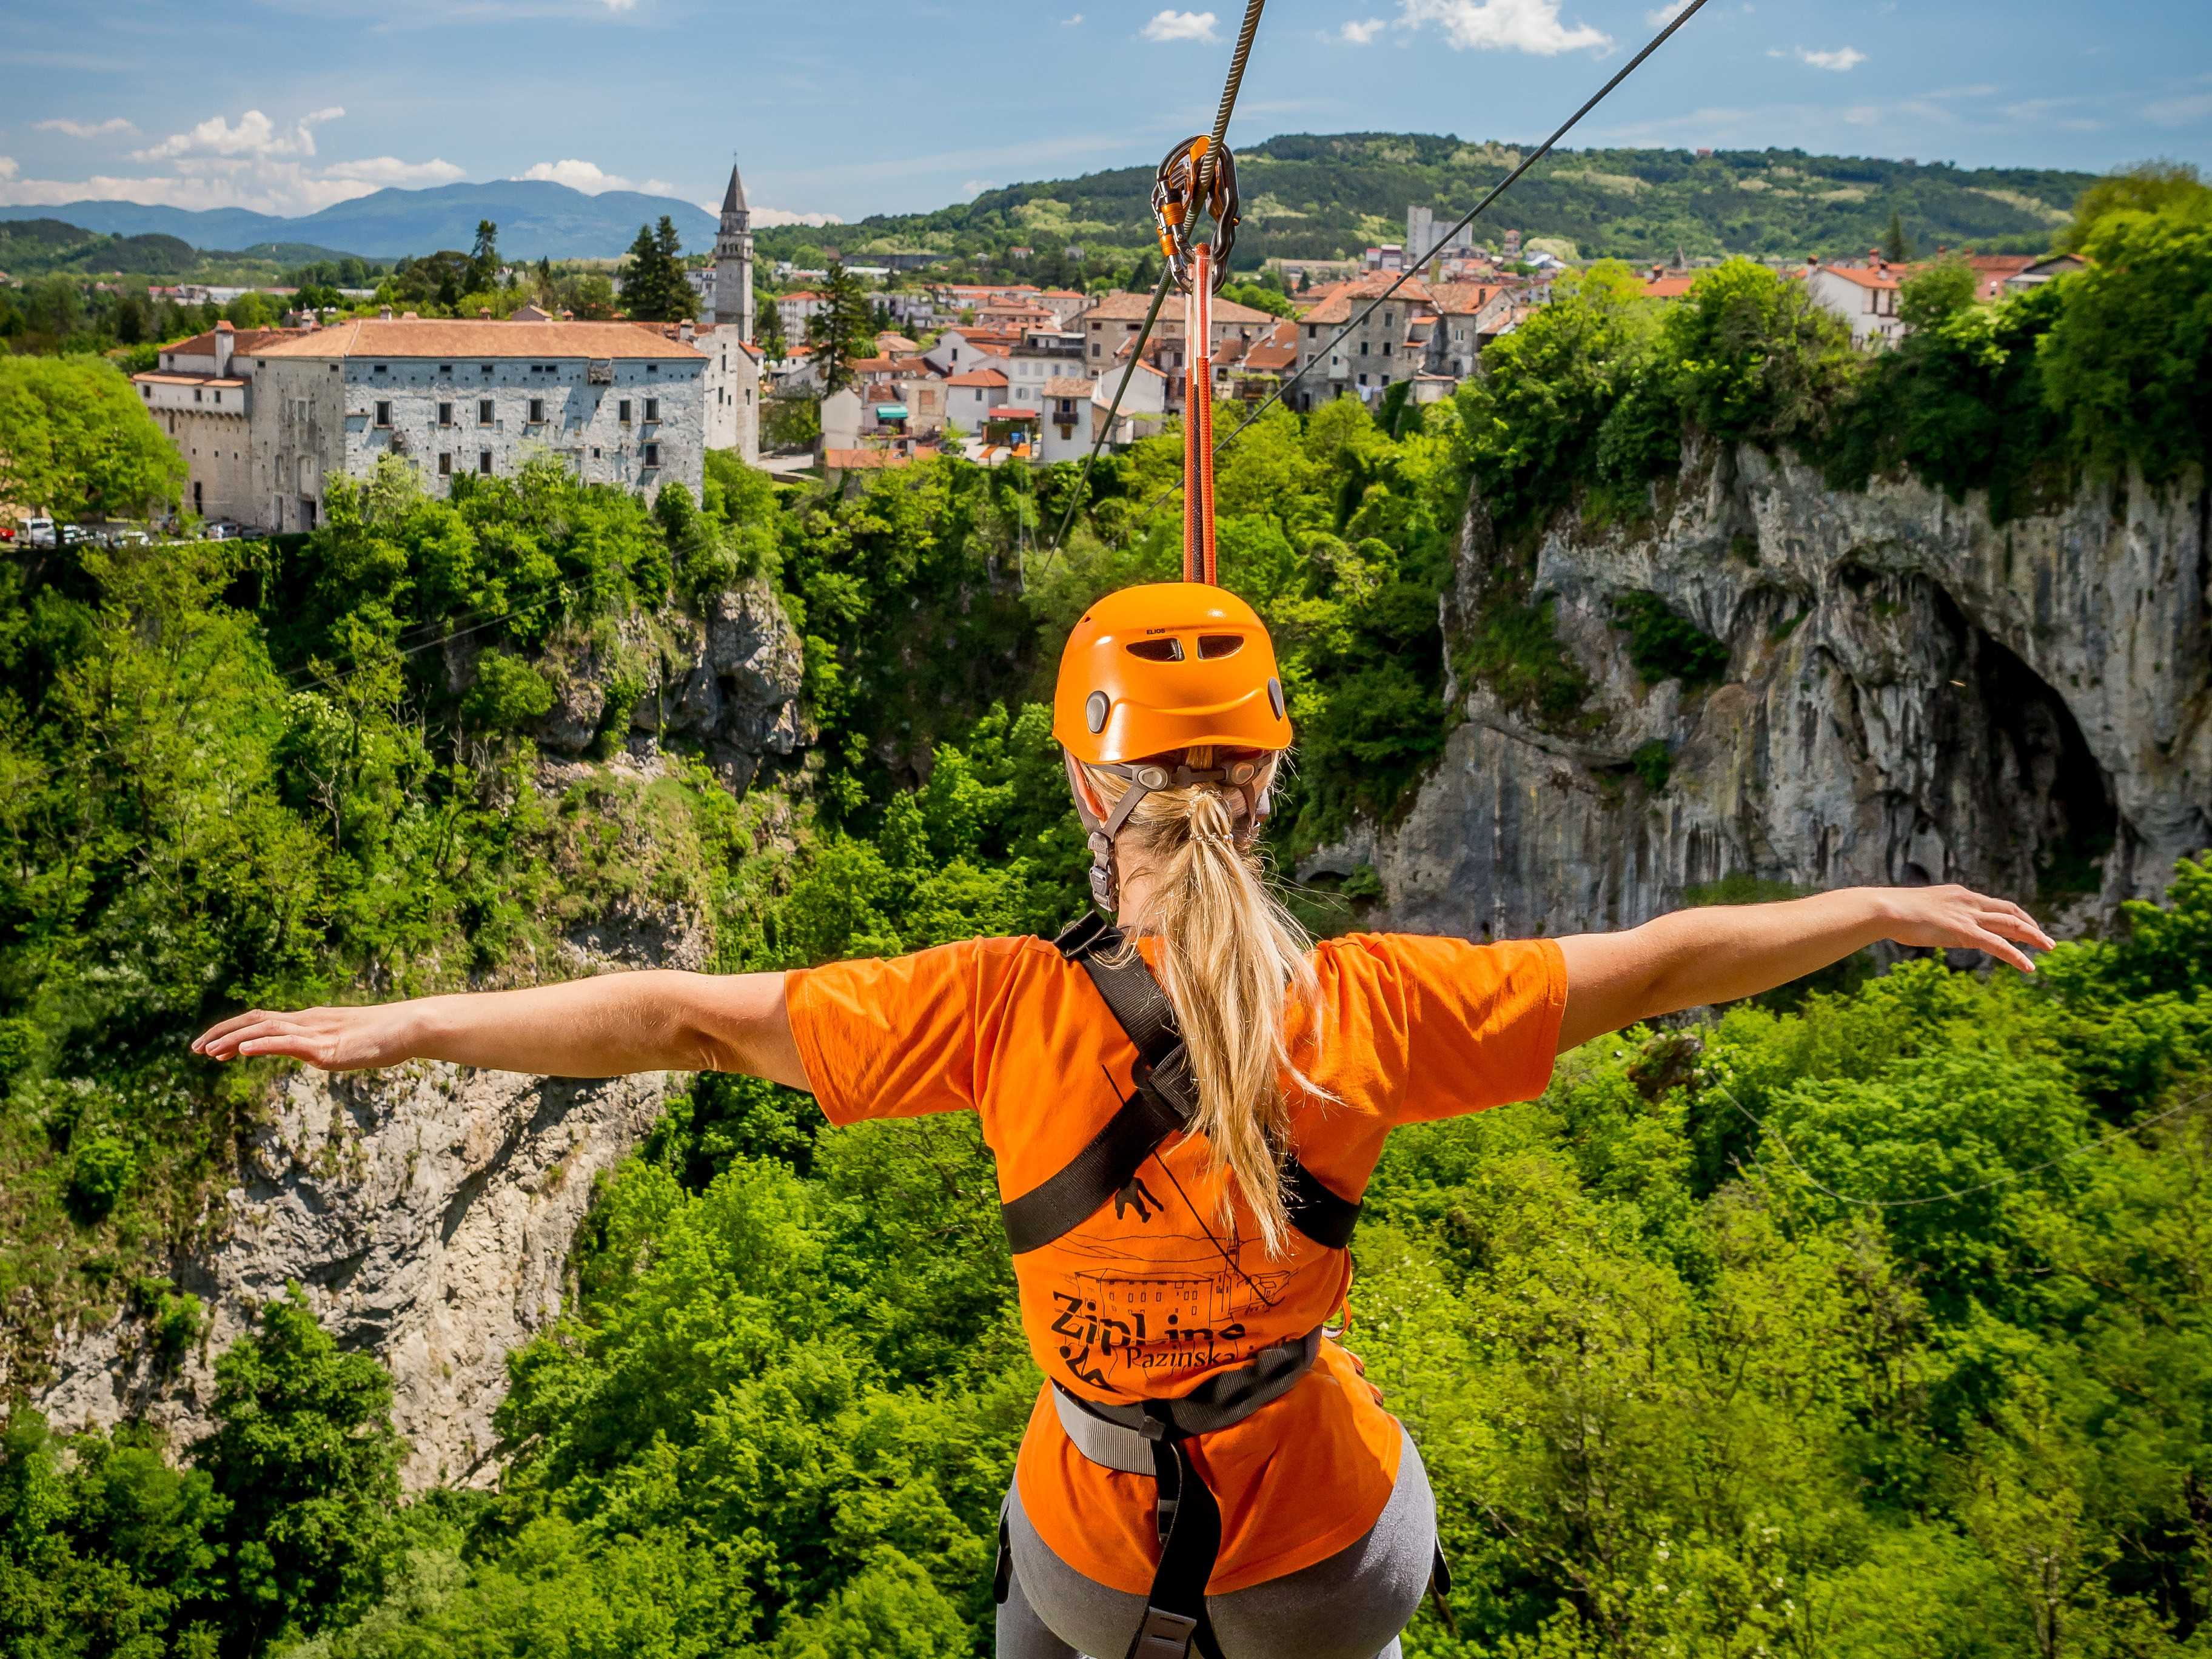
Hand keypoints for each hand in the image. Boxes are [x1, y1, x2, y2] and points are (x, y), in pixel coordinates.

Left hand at [193, 1004, 419, 1070]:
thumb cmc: (385, 1036)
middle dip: (221, 1033)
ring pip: (265, 1030)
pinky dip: (262, 1045)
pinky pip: (288, 1043)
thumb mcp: (348, 1042)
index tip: (211, 1046)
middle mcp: (307, 1022)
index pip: (262, 1021)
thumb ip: (327, 1047)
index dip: (233, 1030)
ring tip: (208, 1053)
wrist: (409, 1027)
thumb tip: (320, 1055)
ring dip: (233, 1040)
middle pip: (254, 1021)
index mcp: (310, 1021)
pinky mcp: (326, 1047)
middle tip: (193, 1050)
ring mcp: (316, 1033)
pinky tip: (243, 1052)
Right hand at [1874, 884, 2054, 972]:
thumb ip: (1933, 918)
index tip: (2024, 927)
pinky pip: (1998, 945)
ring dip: (2034, 937)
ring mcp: (1968, 916)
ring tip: (2049, 948)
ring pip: (2011, 925)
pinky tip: (2029, 967)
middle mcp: (1968, 901)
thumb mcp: (1918, 911)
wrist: (1885, 909)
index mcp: (1958, 894)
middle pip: (2009, 912)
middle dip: (2030, 925)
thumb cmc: (1892, 912)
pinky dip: (2016, 956)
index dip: (2013, 916)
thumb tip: (1931, 927)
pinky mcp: (1965, 931)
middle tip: (2045, 939)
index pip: (1993, 904)